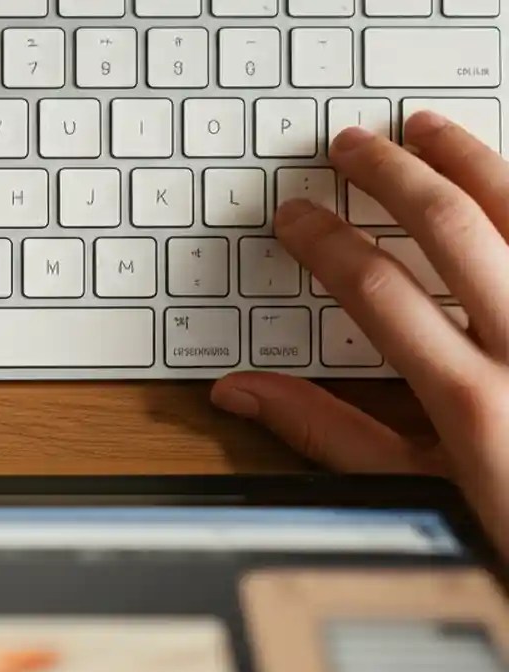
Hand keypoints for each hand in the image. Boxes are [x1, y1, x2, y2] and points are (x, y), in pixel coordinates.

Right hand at [212, 111, 508, 559]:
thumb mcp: (416, 486)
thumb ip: (327, 432)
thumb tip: (244, 393)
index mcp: (468, 397)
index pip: (375, 289)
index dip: (324, 241)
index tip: (296, 217)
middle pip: (450, 226)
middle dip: (390, 175)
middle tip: (351, 145)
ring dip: (471, 159)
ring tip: (428, 130)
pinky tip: (505, 177)